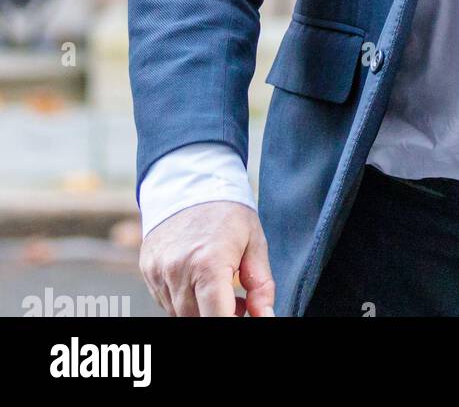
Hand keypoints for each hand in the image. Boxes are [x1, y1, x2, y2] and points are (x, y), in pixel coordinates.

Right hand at [139, 201, 274, 316]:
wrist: (189, 181)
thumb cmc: (227, 211)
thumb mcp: (254, 241)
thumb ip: (261, 284)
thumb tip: (266, 316)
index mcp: (208, 264)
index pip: (216, 319)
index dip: (231, 323)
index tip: (242, 314)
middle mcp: (178, 271)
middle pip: (197, 320)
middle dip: (219, 315)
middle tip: (238, 302)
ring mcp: (158, 272)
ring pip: (180, 314)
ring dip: (201, 310)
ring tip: (220, 286)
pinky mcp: (147, 270)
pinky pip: (166, 301)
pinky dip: (184, 299)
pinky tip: (198, 279)